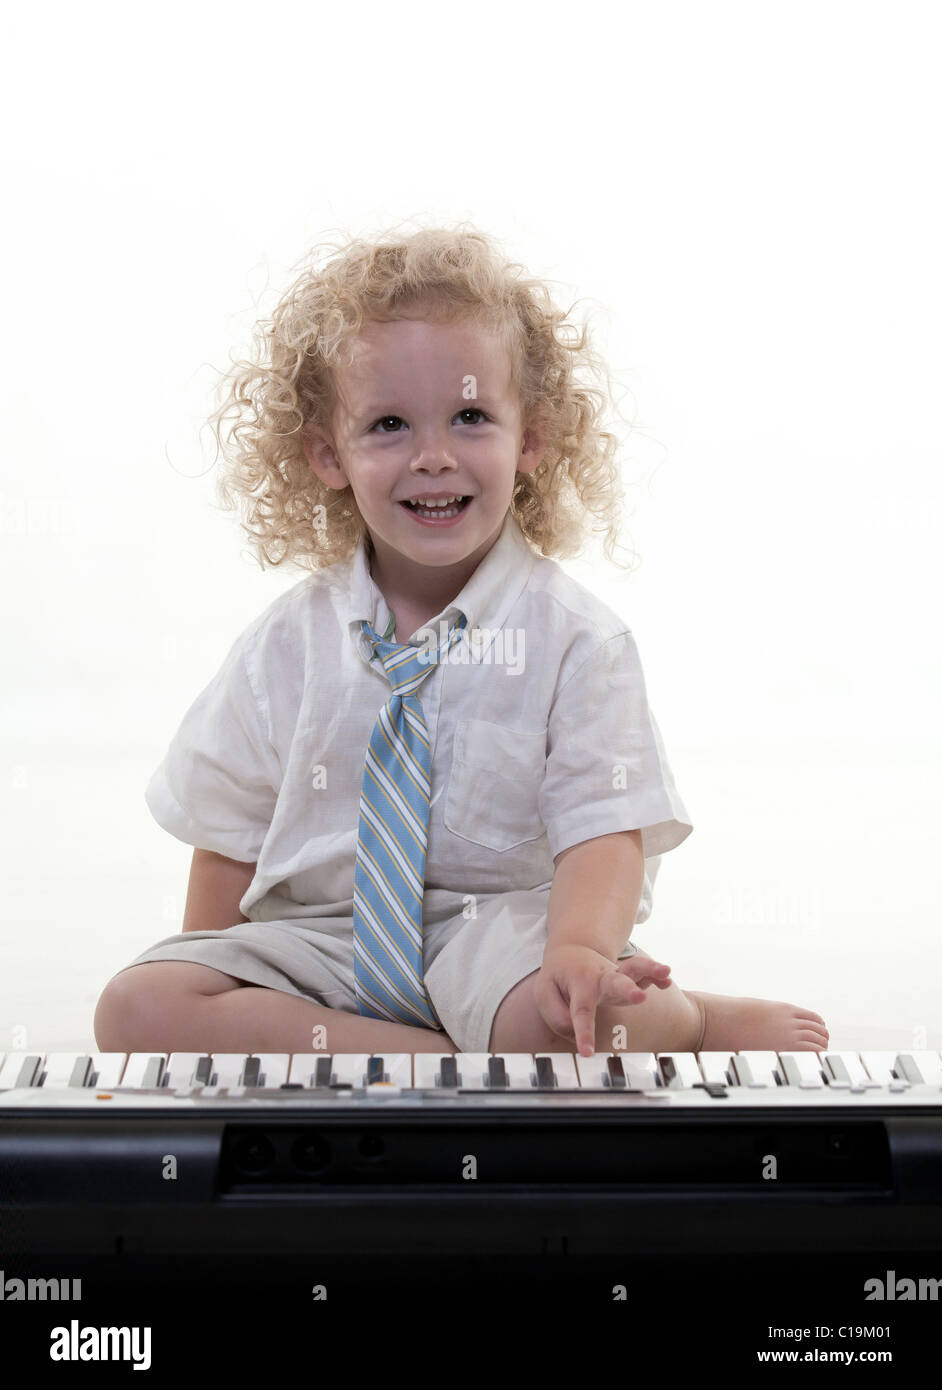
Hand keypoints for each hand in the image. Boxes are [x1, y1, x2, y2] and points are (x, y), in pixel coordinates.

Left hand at [535, 944, 672, 1057]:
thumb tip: (575, 1030)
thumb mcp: (544, 994)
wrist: (571, 950)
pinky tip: (666, 980)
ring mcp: (617, 975)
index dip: (584, 1033)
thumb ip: (557, 1015)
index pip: (581, 1011)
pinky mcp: (628, 976)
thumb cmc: (558, 977)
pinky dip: (656, 975)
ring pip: (634, 969)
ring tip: (666, 973)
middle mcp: (601, 977)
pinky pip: (644, 972)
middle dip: (628, 989)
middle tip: (640, 998)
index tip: (587, 1052)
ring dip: (650, 970)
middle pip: (615, 982)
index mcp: (579, 983)